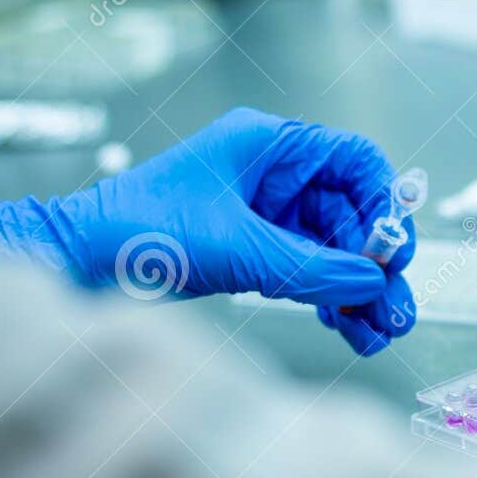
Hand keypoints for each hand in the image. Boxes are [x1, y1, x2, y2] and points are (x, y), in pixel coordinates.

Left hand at [0, 107, 417, 355]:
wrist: (80, 263)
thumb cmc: (136, 230)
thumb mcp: (236, 248)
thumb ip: (309, 267)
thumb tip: (370, 282)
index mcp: (270, 146)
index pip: (354, 163)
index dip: (383, 205)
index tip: (393, 251)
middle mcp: (273, 176)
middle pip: (351, 216)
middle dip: (375, 265)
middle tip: (396, 308)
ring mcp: (266, 215)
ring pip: (335, 252)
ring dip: (359, 292)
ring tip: (380, 331)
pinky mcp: (256, 251)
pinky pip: (310, 273)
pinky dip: (331, 301)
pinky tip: (349, 328)